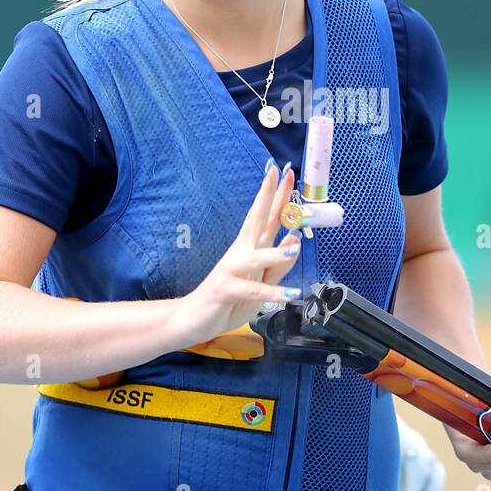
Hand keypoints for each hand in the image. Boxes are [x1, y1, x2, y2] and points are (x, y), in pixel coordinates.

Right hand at [174, 160, 302, 345]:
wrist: (195, 318)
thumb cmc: (231, 298)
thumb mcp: (262, 282)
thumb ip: (279, 265)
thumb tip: (295, 240)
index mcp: (250, 247)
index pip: (266, 216)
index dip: (277, 195)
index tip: (287, 173)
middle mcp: (241, 253)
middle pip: (258, 221)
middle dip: (271, 198)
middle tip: (282, 176)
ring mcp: (232, 270)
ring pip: (256, 258)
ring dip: (277, 253)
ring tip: (296, 245)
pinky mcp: (226, 290)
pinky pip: (252, 291)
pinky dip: (271, 292)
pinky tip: (289, 293)